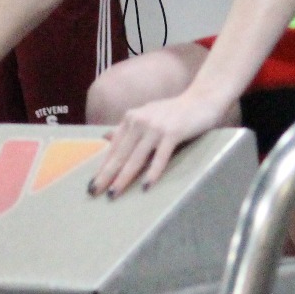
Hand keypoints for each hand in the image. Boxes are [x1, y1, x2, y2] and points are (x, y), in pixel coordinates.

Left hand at [90, 91, 233, 197]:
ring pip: (136, 157)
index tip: (92, 184)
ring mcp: (156, 126)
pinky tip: (145, 186)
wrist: (202, 99)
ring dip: (124, 177)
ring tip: (114, 193)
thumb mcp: (147, 116)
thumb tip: (105, 137)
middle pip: (120, 154)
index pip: (113, 148)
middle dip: (107, 175)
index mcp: (131, 118)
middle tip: (94, 192)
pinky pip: (160, 157)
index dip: (102, 167)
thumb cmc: (174, 112)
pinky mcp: (173, 132)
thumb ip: (127, 128)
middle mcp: (140, 121)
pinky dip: (152, 172)